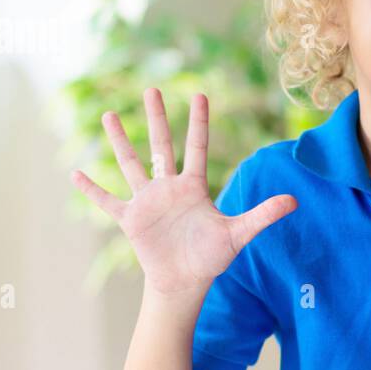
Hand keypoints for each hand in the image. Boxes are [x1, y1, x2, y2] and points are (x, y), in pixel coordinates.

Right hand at [70, 88, 296, 296]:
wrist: (185, 281)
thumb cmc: (211, 257)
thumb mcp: (239, 233)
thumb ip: (264, 215)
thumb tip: (295, 201)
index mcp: (193, 186)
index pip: (196, 146)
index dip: (199, 122)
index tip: (200, 94)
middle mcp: (168, 187)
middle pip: (161, 145)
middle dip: (158, 117)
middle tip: (153, 88)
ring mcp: (147, 201)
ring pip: (131, 164)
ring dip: (120, 140)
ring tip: (109, 114)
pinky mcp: (130, 220)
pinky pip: (107, 201)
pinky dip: (91, 189)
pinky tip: (74, 173)